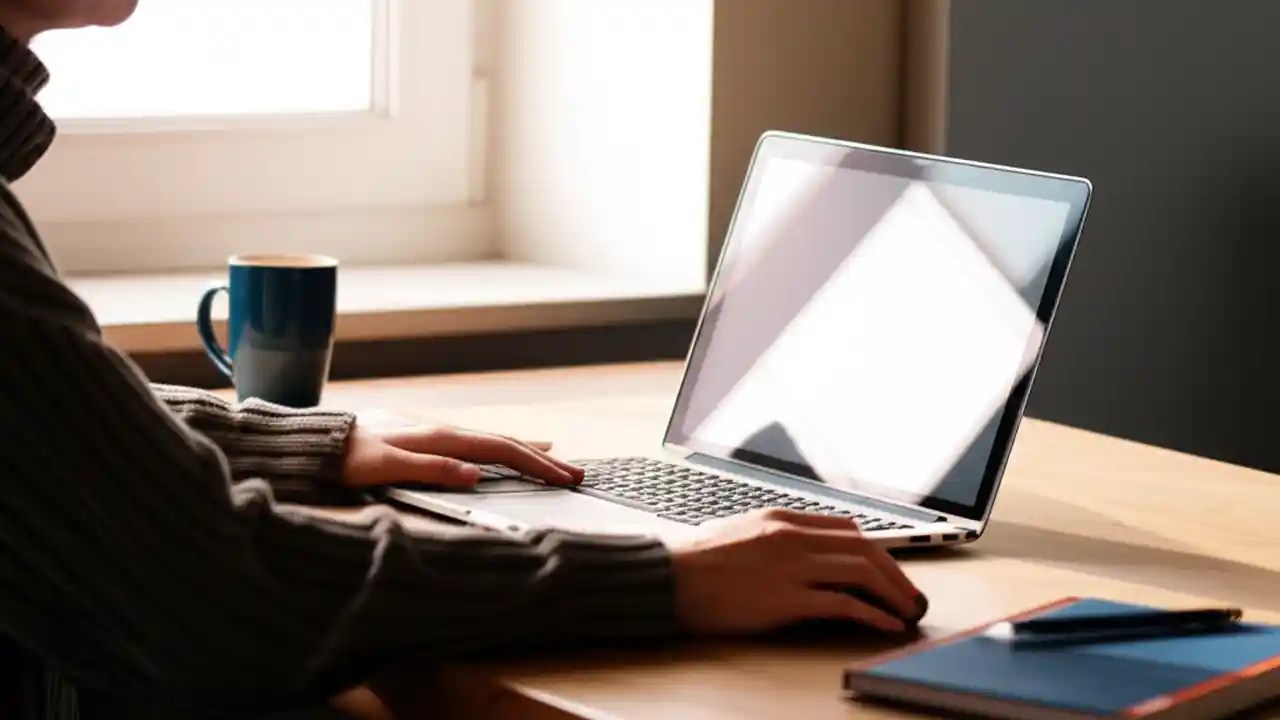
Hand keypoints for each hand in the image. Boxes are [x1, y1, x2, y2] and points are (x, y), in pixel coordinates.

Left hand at [340, 424, 583, 488]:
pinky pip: (478, 444)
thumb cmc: (347, 458)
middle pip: (504, 444)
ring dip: (526, 452)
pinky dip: (502, 449)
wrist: (317, 443)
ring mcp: (438, 435)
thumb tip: (475, 473)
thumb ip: (430, 469)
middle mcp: (444, 432)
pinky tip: (504, 451)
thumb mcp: (385, 467)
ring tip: (553, 458)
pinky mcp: (429, 442)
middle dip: (542, 460)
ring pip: (493, 442)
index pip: (501, 450)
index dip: (537, 464)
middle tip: (576, 473)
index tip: (566, 477)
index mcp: (441, 438)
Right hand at [669, 509, 925, 635]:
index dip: (876, 549)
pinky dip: (873, 614)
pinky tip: (886, 624)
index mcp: (781, 518)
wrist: (667, 579)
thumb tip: (804, 552)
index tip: (888, 568)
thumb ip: (775, 537)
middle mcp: (792, 537)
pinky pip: (844, 604)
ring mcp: (791, 566)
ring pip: (861, 572)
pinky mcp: (786, 598)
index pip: (846, 527)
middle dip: (895, 572)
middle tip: (909, 593)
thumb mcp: (739, 531)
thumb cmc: (694, 561)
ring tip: (907, 610)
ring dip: (892, 593)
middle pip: (863, 548)